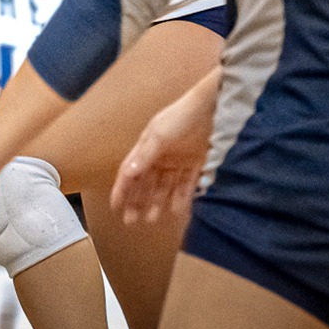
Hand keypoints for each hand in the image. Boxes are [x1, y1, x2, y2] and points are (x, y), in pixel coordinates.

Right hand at [110, 82, 214, 227]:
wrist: (212, 107)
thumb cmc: (180, 117)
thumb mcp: (159, 135)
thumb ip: (145, 156)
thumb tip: (128, 174)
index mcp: (146, 147)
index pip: (129, 172)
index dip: (121, 189)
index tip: (116, 207)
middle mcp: (160, 155)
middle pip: (145, 182)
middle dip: (137, 201)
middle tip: (132, 220)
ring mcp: (178, 160)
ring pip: (164, 186)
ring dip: (157, 202)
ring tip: (152, 219)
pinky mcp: (196, 164)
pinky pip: (186, 185)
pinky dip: (181, 197)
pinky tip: (176, 210)